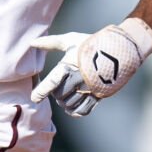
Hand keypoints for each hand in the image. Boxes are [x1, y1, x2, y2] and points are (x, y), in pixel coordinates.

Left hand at [30, 18, 151, 115]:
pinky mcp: (98, 95)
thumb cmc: (91, 43)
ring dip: (64, 103)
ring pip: (70, 104)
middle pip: (59, 95)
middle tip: (56, 90)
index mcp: (69, 66)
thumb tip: (32, 42)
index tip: (34, 98)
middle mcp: (78, 79)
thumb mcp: (71, 40)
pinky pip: (83, 110)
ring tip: (64, 97)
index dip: (41, 92)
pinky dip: (75, 111)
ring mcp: (89, 89)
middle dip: (55, 94)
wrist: (119, 49)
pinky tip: (72, 108)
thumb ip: (50, 43)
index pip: (51, 82)